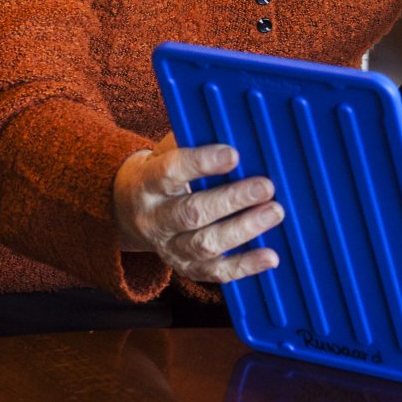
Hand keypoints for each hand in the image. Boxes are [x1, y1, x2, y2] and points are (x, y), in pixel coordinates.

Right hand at [113, 134, 282, 282]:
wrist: (126, 212)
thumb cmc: (159, 173)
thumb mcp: (164, 152)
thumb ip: (192, 141)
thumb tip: (234, 129)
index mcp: (147, 183)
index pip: (170, 171)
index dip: (201, 163)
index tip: (233, 154)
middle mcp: (154, 219)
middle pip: (192, 212)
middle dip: (232, 200)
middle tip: (266, 186)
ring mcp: (169, 248)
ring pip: (205, 244)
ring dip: (244, 229)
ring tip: (274, 212)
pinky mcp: (186, 268)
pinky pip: (216, 272)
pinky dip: (246, 265)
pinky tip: (270, 256)